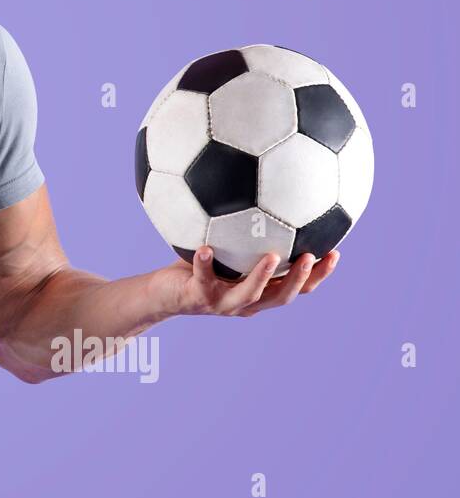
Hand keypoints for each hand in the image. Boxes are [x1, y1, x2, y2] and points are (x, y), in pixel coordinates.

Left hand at [159, 245, 339, 317]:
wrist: (162, 293)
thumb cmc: (195, 266)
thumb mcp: (225, 250)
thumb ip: (245, 235)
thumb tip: (266, 195)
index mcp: (259, 292)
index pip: (297, 288)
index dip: (318, 275)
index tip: (336, 253)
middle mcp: (245, 302)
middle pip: (282, 297)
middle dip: (302, 279)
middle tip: (315, 256)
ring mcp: (222, 302)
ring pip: (249, 294)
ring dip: (262, 276)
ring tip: (272, 256)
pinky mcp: (196, 297)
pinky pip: (201, 278)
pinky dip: (204, 263)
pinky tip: (204, 248)